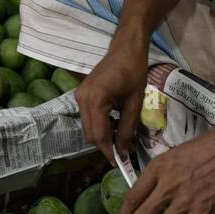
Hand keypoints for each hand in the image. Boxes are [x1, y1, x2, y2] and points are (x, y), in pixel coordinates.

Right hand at [74, 39, 148, 165]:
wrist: (125, 50)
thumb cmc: (134, 72)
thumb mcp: (135, 103)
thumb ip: (127, 129)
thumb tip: (124, 152)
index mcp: (96, 99)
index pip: (99, 134)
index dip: (109, 152)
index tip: (119, 164)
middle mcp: (82, 99)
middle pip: (90, 133)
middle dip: (105, 146)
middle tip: (122, 154)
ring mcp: (79, 96)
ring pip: (88, 127)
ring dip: (102, 136)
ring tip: (120, 139)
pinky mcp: (81, 95)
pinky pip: (88, 118)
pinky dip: (99, 126)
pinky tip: (114, 124)